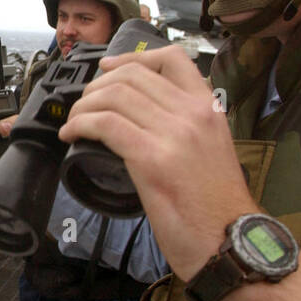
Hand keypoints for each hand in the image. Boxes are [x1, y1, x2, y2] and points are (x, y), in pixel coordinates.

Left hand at [57, 45, 256, 280]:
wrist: (229, 242)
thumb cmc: (217, 208)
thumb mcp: (210, 151)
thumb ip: (184, 128)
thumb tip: (143, 119)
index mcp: (208, 109)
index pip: (171, 59)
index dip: (131, 58)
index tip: (107, 69)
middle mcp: (193, 114)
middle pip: (132, 76)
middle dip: (97, 86)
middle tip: (83, 105)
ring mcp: (174, 134)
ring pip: (113, 96)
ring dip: (83, 106)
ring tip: (74, 122)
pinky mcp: (152, 159)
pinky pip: (104, 124)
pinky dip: (79, 125)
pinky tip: (71, 135)